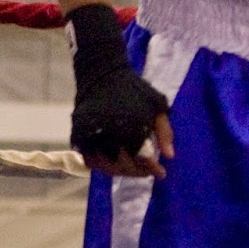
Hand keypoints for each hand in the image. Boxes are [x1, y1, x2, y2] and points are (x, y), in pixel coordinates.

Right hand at [67, 2, 173, 178]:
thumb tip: (170, 156)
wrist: (103, 74)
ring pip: (104, 166)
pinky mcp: (78, 135)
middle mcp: (107, 133)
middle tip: (149, 172)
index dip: (152, 169)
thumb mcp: (158, 106)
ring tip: (135, 170)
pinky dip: (103, 166)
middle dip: (138, 172)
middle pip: (122, 165)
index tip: (162, 173)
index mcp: (128, 126)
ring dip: (121, 172)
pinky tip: (117, 164)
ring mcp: (90, 135)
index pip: (140, 158)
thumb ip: (165, 131)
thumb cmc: (135, 89)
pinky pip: (90, 159)